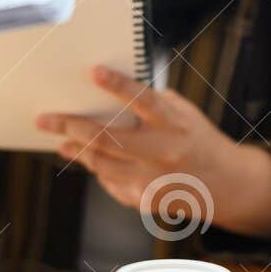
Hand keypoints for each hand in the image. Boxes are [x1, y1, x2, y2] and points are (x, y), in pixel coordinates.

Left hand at [38, 67, 258, 226]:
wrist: (224, 184)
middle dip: (71, 126)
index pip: (144, 101)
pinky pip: (110, 181)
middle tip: (45, 119)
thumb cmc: (197, 139)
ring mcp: (151, 180)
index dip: (118, 85)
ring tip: (61, 139)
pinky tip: (87, 157)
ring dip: (76, 150)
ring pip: (100, 164)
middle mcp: (163, 153)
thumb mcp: (182, 113)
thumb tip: (107, 96)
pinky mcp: (143, 199)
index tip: (93, 72)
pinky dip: (98, 167)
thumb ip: (150, 104)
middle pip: (107, 138)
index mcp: (175, 124)